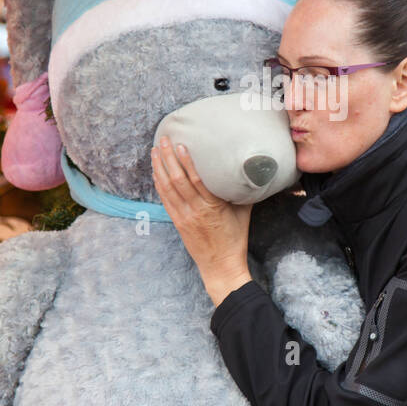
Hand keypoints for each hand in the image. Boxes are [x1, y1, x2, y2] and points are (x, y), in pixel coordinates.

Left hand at [151, 135, 252, 305]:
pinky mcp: (177, 223)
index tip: (181, 145)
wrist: (221, 266)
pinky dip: (158, 184)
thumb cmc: (235, 238)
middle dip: (168, 158)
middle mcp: (195, 211)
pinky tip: (155, 172)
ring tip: (155, 150)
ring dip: (159, 168)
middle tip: (163, 139)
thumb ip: (242, 192)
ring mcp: (184, 217)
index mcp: (212, 207)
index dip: (186, 161)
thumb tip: (251, 170)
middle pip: (177, 180)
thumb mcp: (243, 213)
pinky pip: (165, 200)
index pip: (196, 180)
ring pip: (167, 188)